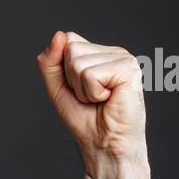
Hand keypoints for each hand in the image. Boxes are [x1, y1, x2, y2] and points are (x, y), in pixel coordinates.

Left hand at [36, 30, 150, 178]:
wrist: (104, 143)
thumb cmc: (85, 118)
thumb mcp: (58, 87)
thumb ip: (50, 62)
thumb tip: (58, 35)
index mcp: (99, 53)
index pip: (68, 40)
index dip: (63, 69)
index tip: (78, 88)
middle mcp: (113, 52)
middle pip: (71, 50)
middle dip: (72, 80)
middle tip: (90, 97)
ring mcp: (123, 58)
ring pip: (78, 63)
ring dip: (83, 89)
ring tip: (99, 100)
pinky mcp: (129, 69)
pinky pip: (91, 74)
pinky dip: (93, 93)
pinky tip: (108, 100)